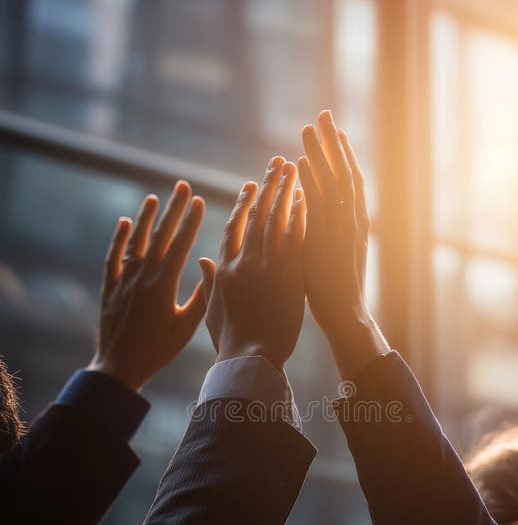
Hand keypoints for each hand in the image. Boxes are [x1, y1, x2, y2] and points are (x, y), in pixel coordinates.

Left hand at [89, 180, 208, 390]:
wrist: (119, 366)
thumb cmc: (157, 351)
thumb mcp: (186, 328)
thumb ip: (200, 298)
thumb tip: (212, 269)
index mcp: (164, 286)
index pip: (180, 246)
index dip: (191, 222)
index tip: (200, 202)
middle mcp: (143, 277)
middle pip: (160, 236)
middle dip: (173, 210)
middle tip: (182, 186)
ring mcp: (124, 280)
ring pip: (136, 241)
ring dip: (146, 218)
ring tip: (155, 197)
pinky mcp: (110, 287)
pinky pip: (114, 257)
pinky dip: (118, 238)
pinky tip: (124, 223)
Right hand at [199, 157, 305, 373]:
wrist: (250, 361)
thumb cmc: (232, 345)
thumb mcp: (212, 313)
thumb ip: (209, 285)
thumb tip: (203, 262)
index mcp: (224, 272)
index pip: (233, 229)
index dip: (242, 205)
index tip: (250, 186)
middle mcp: (243, 263)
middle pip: (255, 216)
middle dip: (267, 187)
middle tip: (277, 164)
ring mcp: (265, 267)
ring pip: (274, 220)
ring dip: (284, 192)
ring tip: (293, 169)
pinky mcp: (286, 275)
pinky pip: (294, 239)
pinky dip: (299, 216)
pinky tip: (307, 199)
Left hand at [298, 111, 388, 379]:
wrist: (344, 317)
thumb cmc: (332, 292)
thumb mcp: (327, 254)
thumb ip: (322, 231)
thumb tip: (308, 213)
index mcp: (352, 224)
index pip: (346, 181)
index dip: (338, 155)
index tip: (330, 132)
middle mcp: (352, 222)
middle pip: (343, 172)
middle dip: (332, 143)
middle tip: (323, 114)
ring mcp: (343, 230)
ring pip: (334, 182)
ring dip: (322, 154)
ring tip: (310, 127)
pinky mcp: (331, 241)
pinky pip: (322, 205)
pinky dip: (313, 181)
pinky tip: (302, 164)